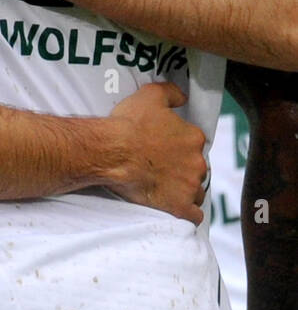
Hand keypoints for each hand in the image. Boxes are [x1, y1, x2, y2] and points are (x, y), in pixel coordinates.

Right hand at [107, 83, 207, 223]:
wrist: (112, 152)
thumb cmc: (129, 124)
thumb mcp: (150, 95)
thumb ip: (172, 93)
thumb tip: (183, 97)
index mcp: (193, 138)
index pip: (195, 144)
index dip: (179, 147)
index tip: (164, 150)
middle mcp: (197, 162)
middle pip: (197, 168)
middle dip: (184, 169)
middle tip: (162, 170)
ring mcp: (189, 186)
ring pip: (197, 191)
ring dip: (186, 191)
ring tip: (167, 190)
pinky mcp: (178, 206)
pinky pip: (193, 215)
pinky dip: (188, 214)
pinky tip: (179, 210)